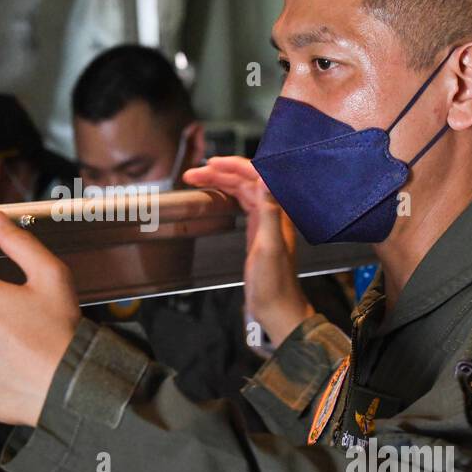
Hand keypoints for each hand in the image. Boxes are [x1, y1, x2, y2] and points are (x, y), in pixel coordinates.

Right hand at [184, 157, 312, 342]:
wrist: (276, 307)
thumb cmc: (274, 283)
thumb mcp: (269, 247)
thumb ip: (270, 211)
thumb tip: (267, 180)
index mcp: (277, 211)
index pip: (256, 176)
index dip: (234, 166)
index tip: (212, 163)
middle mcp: (272, 212)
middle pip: (245, 181)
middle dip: (220, 172)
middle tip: (193, 173)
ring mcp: (264, 221)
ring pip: (240, 191)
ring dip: (219, 182)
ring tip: (195, 180)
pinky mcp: (256, 231)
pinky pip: (239, 204)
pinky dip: (225, 195)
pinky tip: (214, 194)